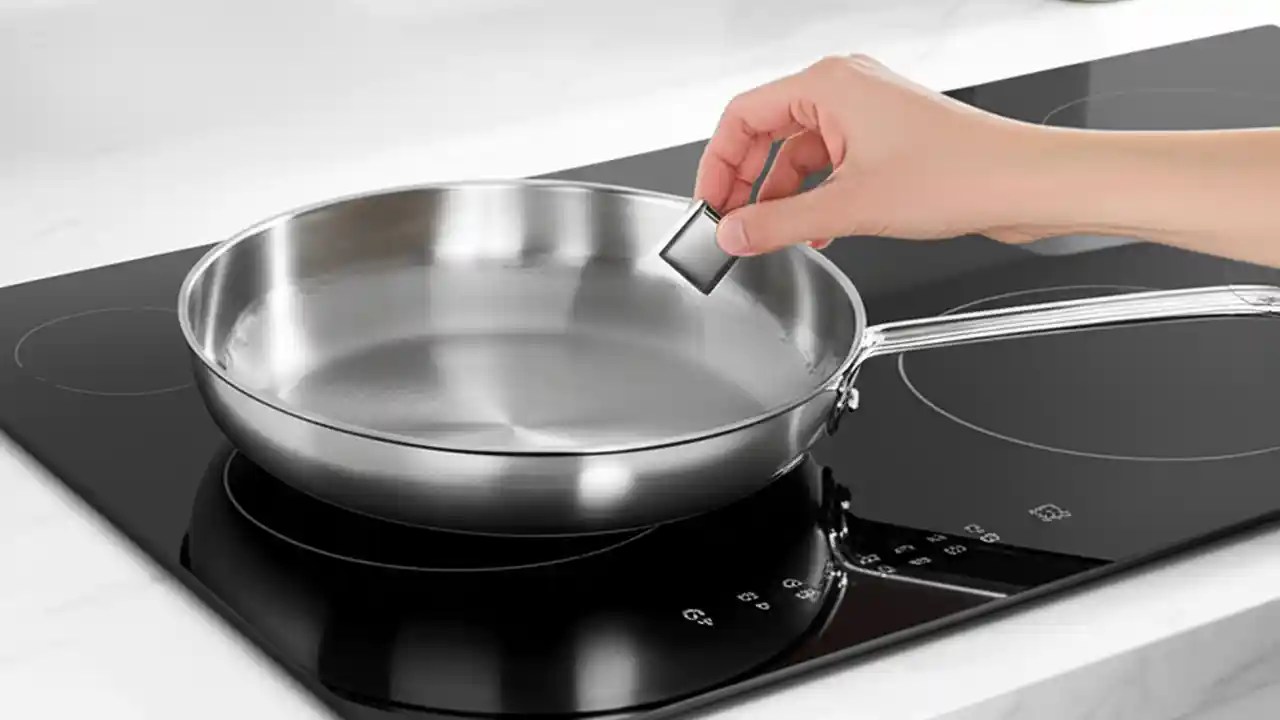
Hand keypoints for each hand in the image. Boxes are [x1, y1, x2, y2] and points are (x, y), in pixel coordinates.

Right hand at [694, 55, 1041, 255]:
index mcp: (828, 85)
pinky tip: (815, 231)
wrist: (1021, 184)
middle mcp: (845, 89)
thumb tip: (734, 234)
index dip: (717, 164)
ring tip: (774, 236)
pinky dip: (815, 196)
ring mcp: (866, 112)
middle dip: (747, 182)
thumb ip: (779, 223)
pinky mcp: (885, 137)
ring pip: (798, 153)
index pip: (743, 116)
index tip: (710, 204)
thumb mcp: (849, 207)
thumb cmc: (958, 174)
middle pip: (766, 132)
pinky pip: (829, 163)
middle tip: (733, 223)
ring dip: (783, 196)